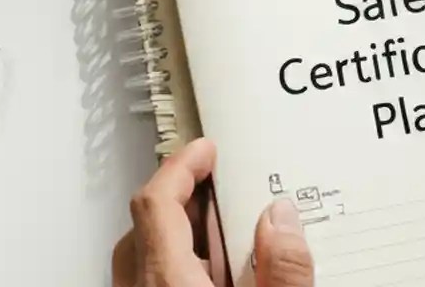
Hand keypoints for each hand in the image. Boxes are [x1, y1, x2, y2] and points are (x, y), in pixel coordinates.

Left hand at [112, 138, 314, 286]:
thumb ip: (282, 270)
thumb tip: (282, 219)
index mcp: (167, 282)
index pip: (156, 204)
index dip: (180, 168)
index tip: (204, 151)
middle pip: (143, 226)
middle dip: (180, 196)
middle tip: (215, 183)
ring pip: (141, 256)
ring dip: (176, 233)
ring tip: (221, 230)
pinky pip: (147, 280)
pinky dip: (173, 262)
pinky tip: (213, 274)